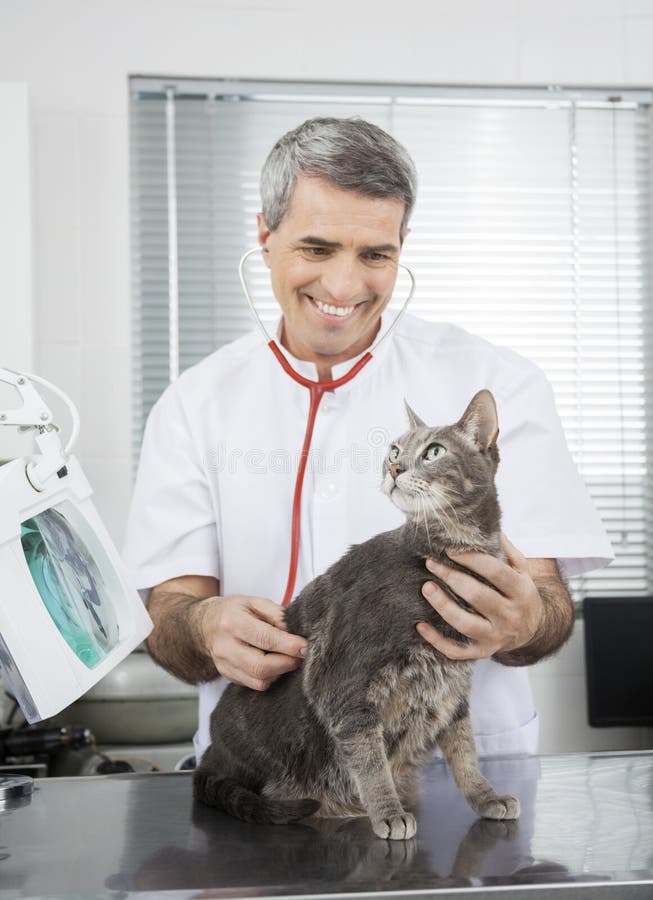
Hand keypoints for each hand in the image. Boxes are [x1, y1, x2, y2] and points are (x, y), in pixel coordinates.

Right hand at [198, 594, 307, 690]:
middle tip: (302, 656)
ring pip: (260, 680)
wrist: (203, 624)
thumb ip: (277, 615)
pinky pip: (255, 684)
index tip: (306, 647)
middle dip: (288, 663)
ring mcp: (224, 665)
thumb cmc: (234, 610)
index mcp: (232, 622)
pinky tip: (275, 665)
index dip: (289, 645)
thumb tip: (297, 633)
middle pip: (261, 666)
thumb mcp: (255, 602)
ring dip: (281, 672)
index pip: (264, 638)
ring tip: (288, 658)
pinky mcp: (228, 676)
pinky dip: (271, 677)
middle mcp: (225, 647)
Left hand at [417, 535, 543, 660]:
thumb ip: (508, 550)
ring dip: (443, 606)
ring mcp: (496, 636)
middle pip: (477, 596)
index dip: (471, 559)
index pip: (494, 571)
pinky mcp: (483, 651)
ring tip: (426, 588)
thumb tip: (490, 528)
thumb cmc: (520, 594)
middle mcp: (509, 615)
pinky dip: (437, 640)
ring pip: (465, 624)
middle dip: (452, 577)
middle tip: (431, 563)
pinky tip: (420, 626)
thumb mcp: (523, 571)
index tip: (450, 549)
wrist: (534, 630)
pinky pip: (457, 651)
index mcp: (520, 591)